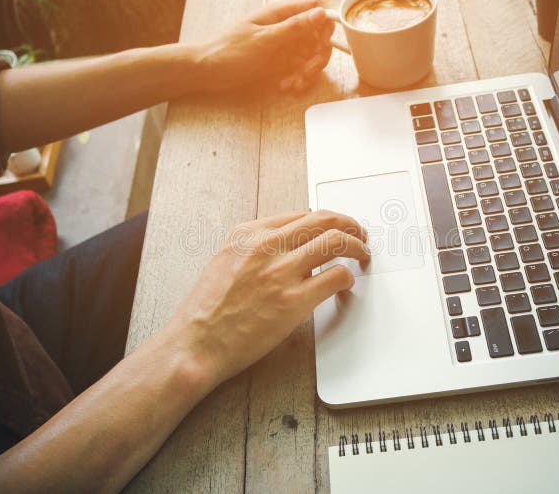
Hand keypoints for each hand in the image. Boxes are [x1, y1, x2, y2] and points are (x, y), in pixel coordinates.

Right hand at [172, 210, 368, 387]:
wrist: (196, 344)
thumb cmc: (207, 311)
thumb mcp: (225, 261)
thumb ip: (256, 248)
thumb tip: (291, 245)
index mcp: (247, 234)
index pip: (302, 214)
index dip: (327, 220)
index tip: (337, 227)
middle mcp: (266, 247)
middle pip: (324, 220)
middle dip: (350, 225)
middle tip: (360, 234)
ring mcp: (281, 272)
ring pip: (337, 242)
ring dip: (358, 247)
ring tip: (362, 255)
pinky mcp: (294, 301)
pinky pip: (336, 277)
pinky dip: (348, 278)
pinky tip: (345, 285)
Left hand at [191, 0, 334, 92]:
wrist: (207, 71)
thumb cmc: (229, 51)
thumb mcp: (264, 39)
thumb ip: (294, 27)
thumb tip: (321, 13)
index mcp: (282, 14)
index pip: (316, 8)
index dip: (326, 25)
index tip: (322, 44)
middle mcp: (286, 28)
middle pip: (319, 37)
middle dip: (318, 57)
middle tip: (306, 72)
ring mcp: (284, 46)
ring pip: (311, 57)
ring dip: (307, 73)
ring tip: (292, 84)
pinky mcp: (280, 63)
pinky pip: (299, 70)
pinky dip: (297, 80)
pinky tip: (285, 87)